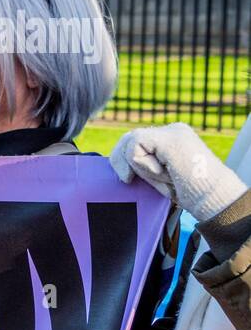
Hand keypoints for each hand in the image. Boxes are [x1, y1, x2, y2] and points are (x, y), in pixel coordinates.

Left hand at [110, 122, 245, 221]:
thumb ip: (140, 163)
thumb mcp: (158, 175)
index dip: (125, 163)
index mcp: (169, 138)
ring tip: (164, 175)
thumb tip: (116, 164)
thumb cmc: (188, 193)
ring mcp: (171, 132)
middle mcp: (171, 130)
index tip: (140, 179)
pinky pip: (135, 147)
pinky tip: (165, 171)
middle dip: (123, 163)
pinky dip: (143, 165)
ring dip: (139, 167)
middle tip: (144, 179)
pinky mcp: (169, 138)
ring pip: (130, 142)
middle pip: (127, 139)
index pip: (133, 142)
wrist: (212, 199)